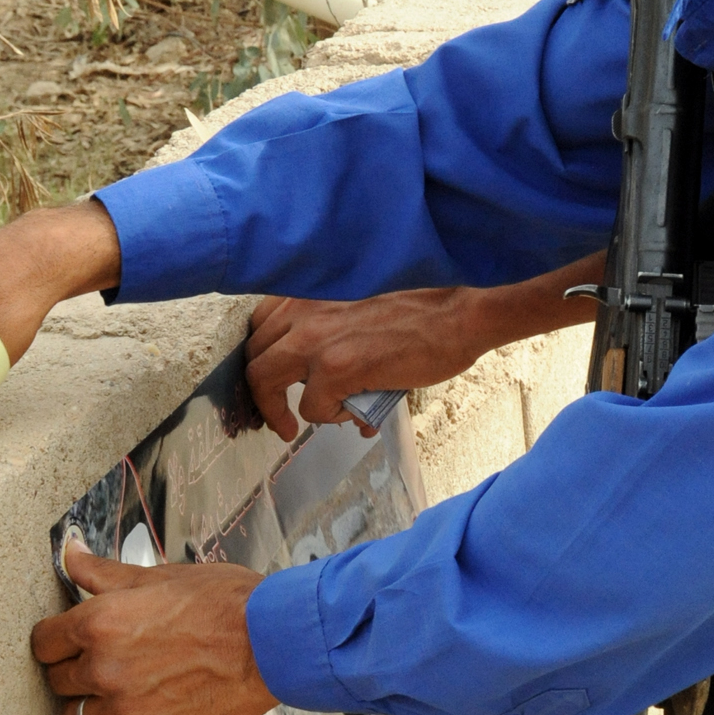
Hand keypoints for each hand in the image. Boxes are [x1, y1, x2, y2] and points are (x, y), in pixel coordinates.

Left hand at [32, 542, 276, 714]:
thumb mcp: (160, 576)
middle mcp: (104, 668)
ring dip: (90, 709)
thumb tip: (69, 552)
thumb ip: (104, 573)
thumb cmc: (223, 601)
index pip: (43, 642)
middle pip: (58, 681)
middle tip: (100, 666)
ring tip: (114, 698)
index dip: (55, 641)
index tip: (69, 642)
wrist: (274, 640)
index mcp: (99, 623)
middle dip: (74, 672)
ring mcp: (127, 709)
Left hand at [244, 285, 491, 439]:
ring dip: (278, 409)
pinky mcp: (336, 369)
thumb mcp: (363, 308)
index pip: (261, 324)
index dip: (262, 356)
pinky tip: (352, 414)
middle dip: (260, 390)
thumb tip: (330, 381)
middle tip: (274, 411)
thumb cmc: (424, 309)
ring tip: (292, 426)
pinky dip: (329, 417)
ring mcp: (316, 339)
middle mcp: (304, 309)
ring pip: (265, 381)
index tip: (270, 378)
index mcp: (310, 289)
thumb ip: (336, 336)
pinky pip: (311, 407)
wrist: (459, 314)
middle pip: (254, 354)